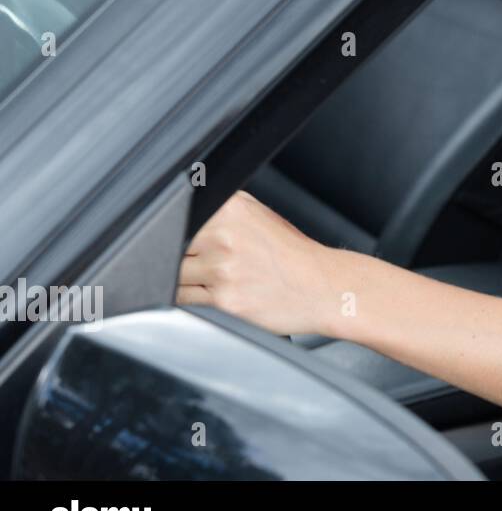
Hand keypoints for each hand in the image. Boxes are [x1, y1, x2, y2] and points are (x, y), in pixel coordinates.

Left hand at [177, 190, 349, 336]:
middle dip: (181, 258)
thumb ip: (220, 211)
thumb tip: (181, 217)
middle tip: (207, 263)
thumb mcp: (258, 215)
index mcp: (230, 209)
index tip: (190, 243)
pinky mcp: (225, 300)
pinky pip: (186, 301)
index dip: (176, 234)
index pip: (175, 219)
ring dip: (186, 282)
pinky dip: (193, 301)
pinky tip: (218, 294)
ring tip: (216, 280)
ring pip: (173, 277)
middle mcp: (224, 236)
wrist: (322, 286)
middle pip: (170, 249)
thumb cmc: (292, 254)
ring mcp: (223, 269)